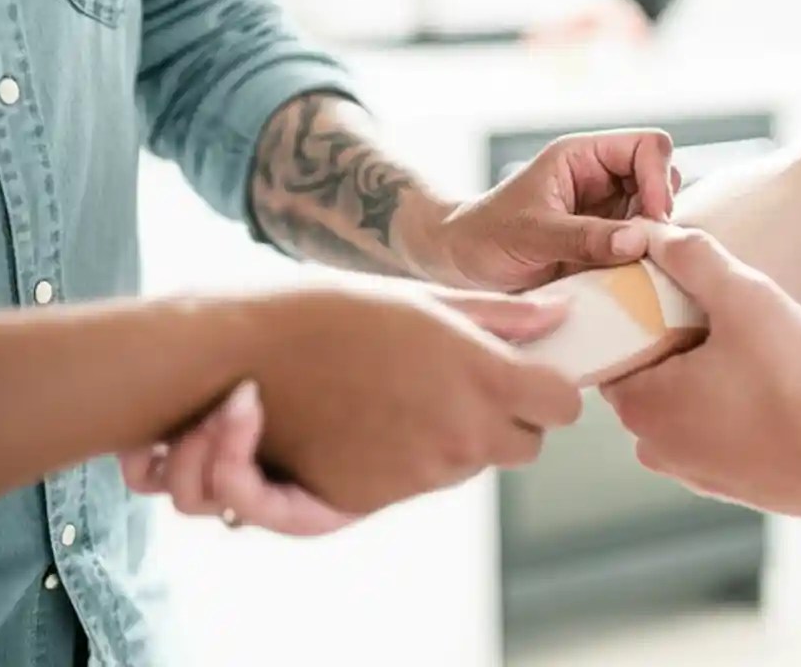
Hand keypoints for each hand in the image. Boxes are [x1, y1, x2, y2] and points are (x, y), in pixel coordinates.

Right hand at [121, 288, 575, 534]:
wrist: (238, 358)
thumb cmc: (331, 313)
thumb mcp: (421, 300)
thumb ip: (499, 318)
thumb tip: (559, 316)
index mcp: (483, 379)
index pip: (562, 407)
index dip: (549, 390)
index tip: (526, 374)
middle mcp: (461, 435)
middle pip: (525, 445)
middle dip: (506, 418)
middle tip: (461, 382)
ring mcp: (420, 474)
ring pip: (473, 463)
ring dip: (456, 436)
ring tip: (403, 392)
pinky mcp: (378, 500)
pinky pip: (423, 482)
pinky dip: (410, 458)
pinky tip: (374, 418)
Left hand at [407, 130, 681, 290]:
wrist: (460, 267)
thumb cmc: (484, 237)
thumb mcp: (532, 235)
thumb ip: (583, 237)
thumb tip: (639, 240)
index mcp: (584, 157)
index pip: (649, 147)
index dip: (659, 179)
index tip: (651, 221)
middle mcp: (602, 180)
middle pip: (664, 182)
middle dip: (661, 215)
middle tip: (644, 251)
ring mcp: (608, 214)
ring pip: (658, 218)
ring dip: (655, 242)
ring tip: (635, 268)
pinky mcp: (607, 246)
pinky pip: (644, 249)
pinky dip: (646, 264)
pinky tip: (630, 281)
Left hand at [600, 226, 800, 517]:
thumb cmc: (797, 381)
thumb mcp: (744, 299)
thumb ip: (693, 258)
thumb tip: (655, 231)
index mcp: (640, 405)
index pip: (614, 349)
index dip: (637, 316)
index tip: (669, 294)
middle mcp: (654, 447)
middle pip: (646, 379)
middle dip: (671, 346)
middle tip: (716, 316)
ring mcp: (692, 474)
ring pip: (682, 409)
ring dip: (703, 380)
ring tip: (747, 351)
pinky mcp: (731, 488)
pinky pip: (715, 436)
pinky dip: (730, 412)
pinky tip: (768, 390)